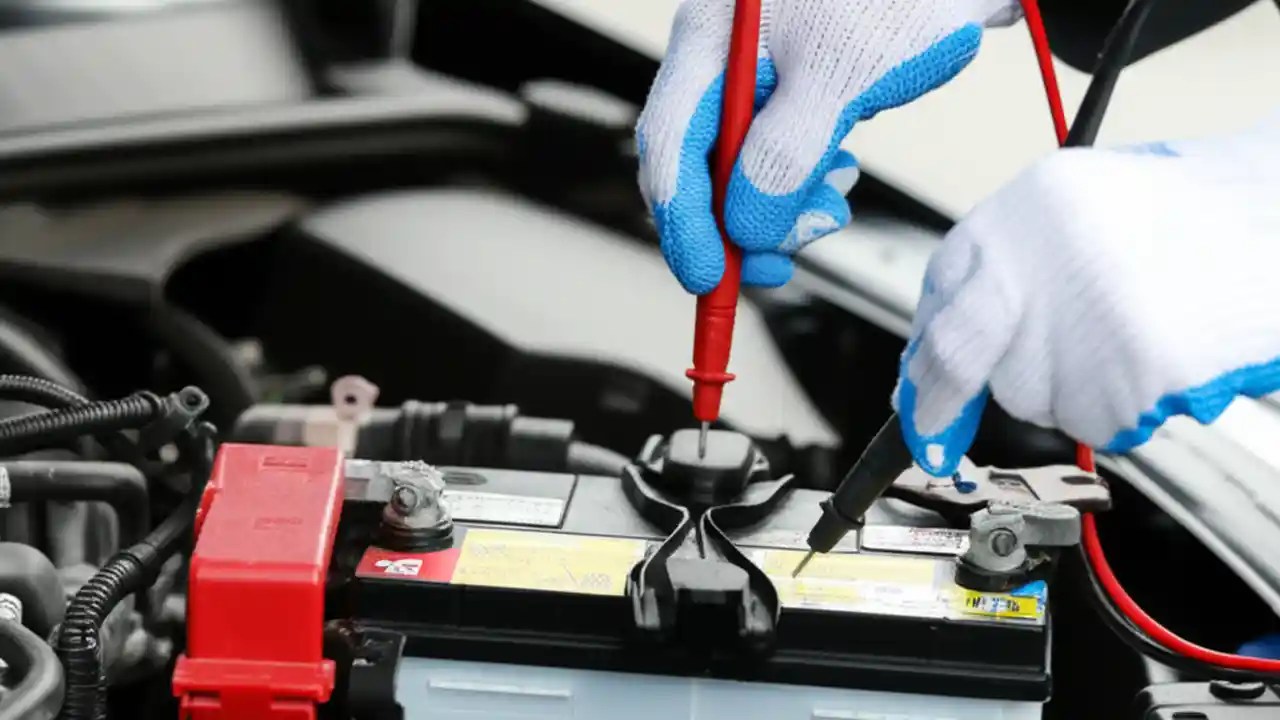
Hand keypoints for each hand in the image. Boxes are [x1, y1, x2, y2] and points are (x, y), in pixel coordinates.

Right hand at [636, 0, 1020, 293]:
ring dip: (774, 211)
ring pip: (733, 171)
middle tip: (779, 263)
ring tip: (829, 212)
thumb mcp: (842, 76)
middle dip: (732, 225)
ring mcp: (748, 77)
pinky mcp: (784, 92)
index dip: (684, 221)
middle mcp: (717, 59)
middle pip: (693, 165)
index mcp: (710, 41)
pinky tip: (835, 180)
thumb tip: (745, 231)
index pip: (670, 144)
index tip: (710, 278)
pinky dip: (796, 188)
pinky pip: (768, 158)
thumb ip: (786, 155)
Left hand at [893, 114, 1279, 476]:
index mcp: (1019, 213)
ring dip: (1066, 390)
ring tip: (1124, 337)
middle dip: (939, 404)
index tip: (913, 397)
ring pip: (1032, 397)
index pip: (940, 299)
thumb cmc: (1192, 216)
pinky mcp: (1125, 378)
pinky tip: (1155, 361)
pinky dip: (1119, 409)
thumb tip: (941, 354)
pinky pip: (1095, 421)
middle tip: (933, 439)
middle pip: (957, 355)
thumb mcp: (1077, 211)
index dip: (924, 359)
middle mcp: (1036, 264)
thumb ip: (1010, 272)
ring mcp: (1079, 324)